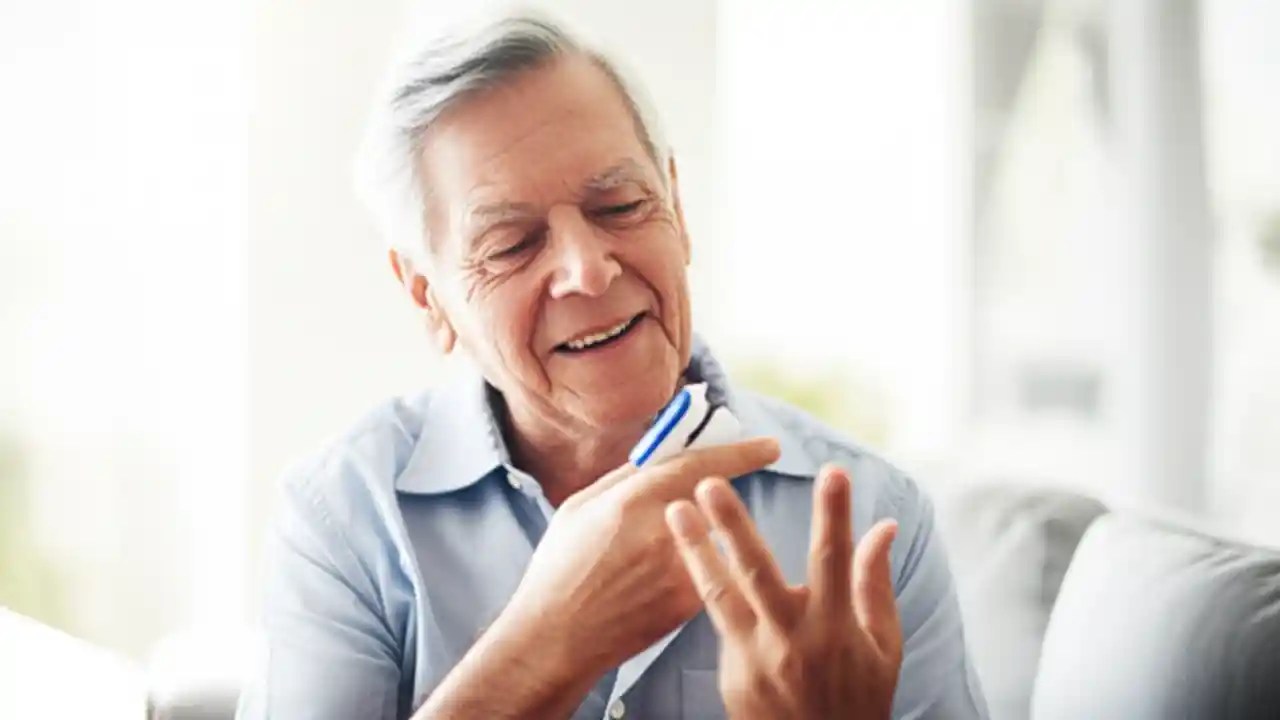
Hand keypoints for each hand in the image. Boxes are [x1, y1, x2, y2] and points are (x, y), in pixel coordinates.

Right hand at [503, 437, 781, 682]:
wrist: (557, 638)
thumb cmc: (560, 568)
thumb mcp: (580, 507)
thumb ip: (625, 478)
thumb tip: (663, 455)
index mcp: (633, 500)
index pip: (700, 465)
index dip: (741, 453)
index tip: (771, 447)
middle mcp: (664, 532)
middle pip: (713, 502)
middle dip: (712, 503)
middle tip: (701, 508)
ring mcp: (680, 570)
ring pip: (711, 540)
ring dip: (697, 540)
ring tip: (650, 559)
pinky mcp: (688, 603)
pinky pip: (706, 572)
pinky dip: (691, 571)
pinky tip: (653, 586)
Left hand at [665, 466, 902, 719]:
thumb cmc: (859, 699)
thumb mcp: (883, 645)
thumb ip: (875, 583)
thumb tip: (884, 526)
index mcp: (836, 628)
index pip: (836, 560)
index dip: (835, 514)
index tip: (834, 471)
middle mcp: (793, 640)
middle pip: (758, 572)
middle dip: (732, 525)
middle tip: (710, 483)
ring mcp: (757, 658)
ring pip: (720, 594)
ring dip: (696, 548)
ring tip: (675, 511)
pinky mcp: (733, 673)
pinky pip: (719, 621)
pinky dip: (705, 585)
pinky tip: (689, 551)